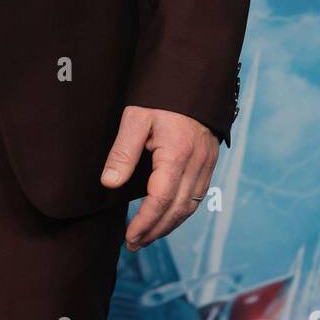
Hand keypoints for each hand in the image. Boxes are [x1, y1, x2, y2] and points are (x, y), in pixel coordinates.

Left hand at [99, 105, 218, 250]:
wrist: (193, 75)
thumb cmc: (162, 94)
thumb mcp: (136, 117)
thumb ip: (123, 151)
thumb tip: (109, 182)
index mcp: (177, 154)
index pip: (161, 200)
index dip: (145, 222)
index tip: (130, 237)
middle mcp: (197, 163)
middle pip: (178, 209)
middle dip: (156, 230)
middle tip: (135, 244)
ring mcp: (207, 163)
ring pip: (191, 205)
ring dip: (170, 225)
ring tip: (148, 236)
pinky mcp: (210, 160)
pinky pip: (198, 194)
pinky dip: (182, 210)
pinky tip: (168, 215)